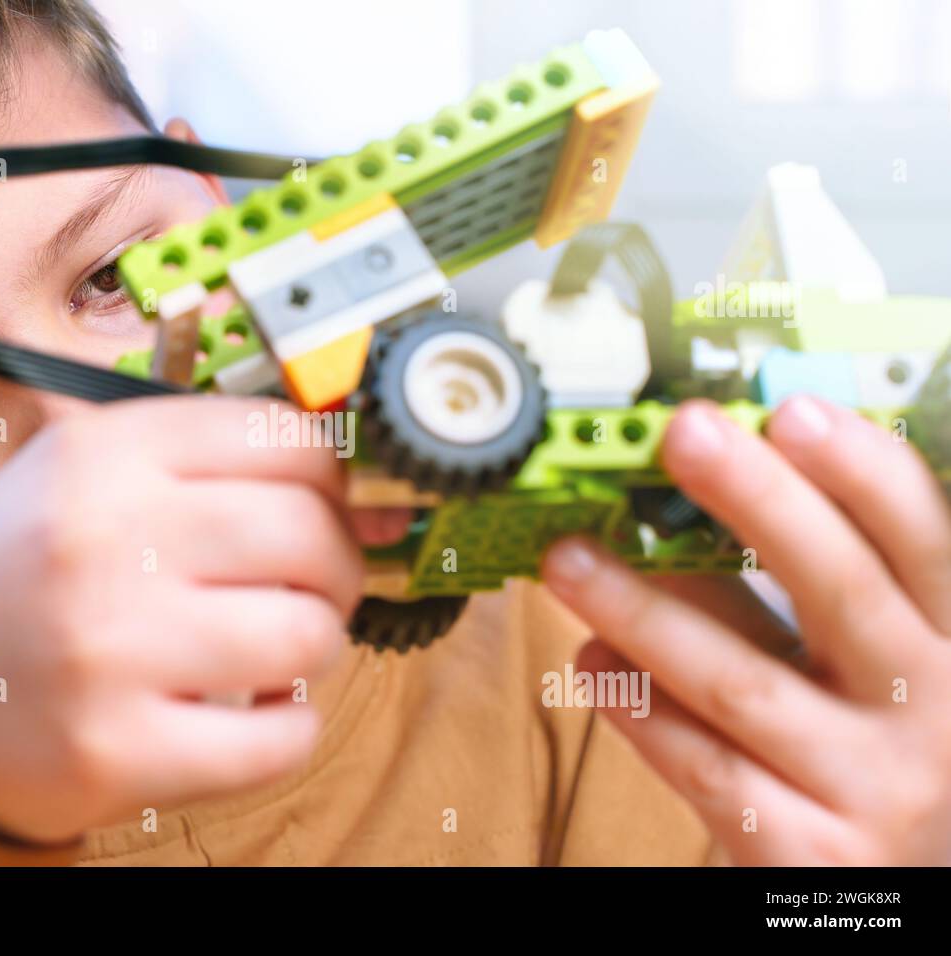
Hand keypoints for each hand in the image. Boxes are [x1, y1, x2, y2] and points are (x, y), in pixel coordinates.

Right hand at [0, 396, 364, 843]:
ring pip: (311, 635)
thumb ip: (205, 470)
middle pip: (311, 534)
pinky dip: (288, 727)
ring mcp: (108, 647)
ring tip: (269, 651)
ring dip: (315, 646)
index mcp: (100, 455)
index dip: (330, 482)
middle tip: (311, 588)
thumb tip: (371, 496)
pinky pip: (282, 737)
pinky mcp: (116, 749)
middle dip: (337, 567)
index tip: (323, 511)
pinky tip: (247, 712)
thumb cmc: (8, 583)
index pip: (286, 439)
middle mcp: (103, 537)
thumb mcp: (78, 483)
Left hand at [541, 396, 950, 864]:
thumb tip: (679, 516)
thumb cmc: (877, 762)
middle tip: (684, 435)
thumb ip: (799, 602)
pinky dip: (645, 714)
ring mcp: (876, 788)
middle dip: (759, 502)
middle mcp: (933, 713)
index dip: (862, 471)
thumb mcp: (872, 675)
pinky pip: (712, 773)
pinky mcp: (812, 856)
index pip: (923, 541)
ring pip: (744, 683)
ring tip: (568, 558)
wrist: (908, 895)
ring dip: (646, 609)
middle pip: (843, 591)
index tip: (791, 411)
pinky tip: (594, 665)